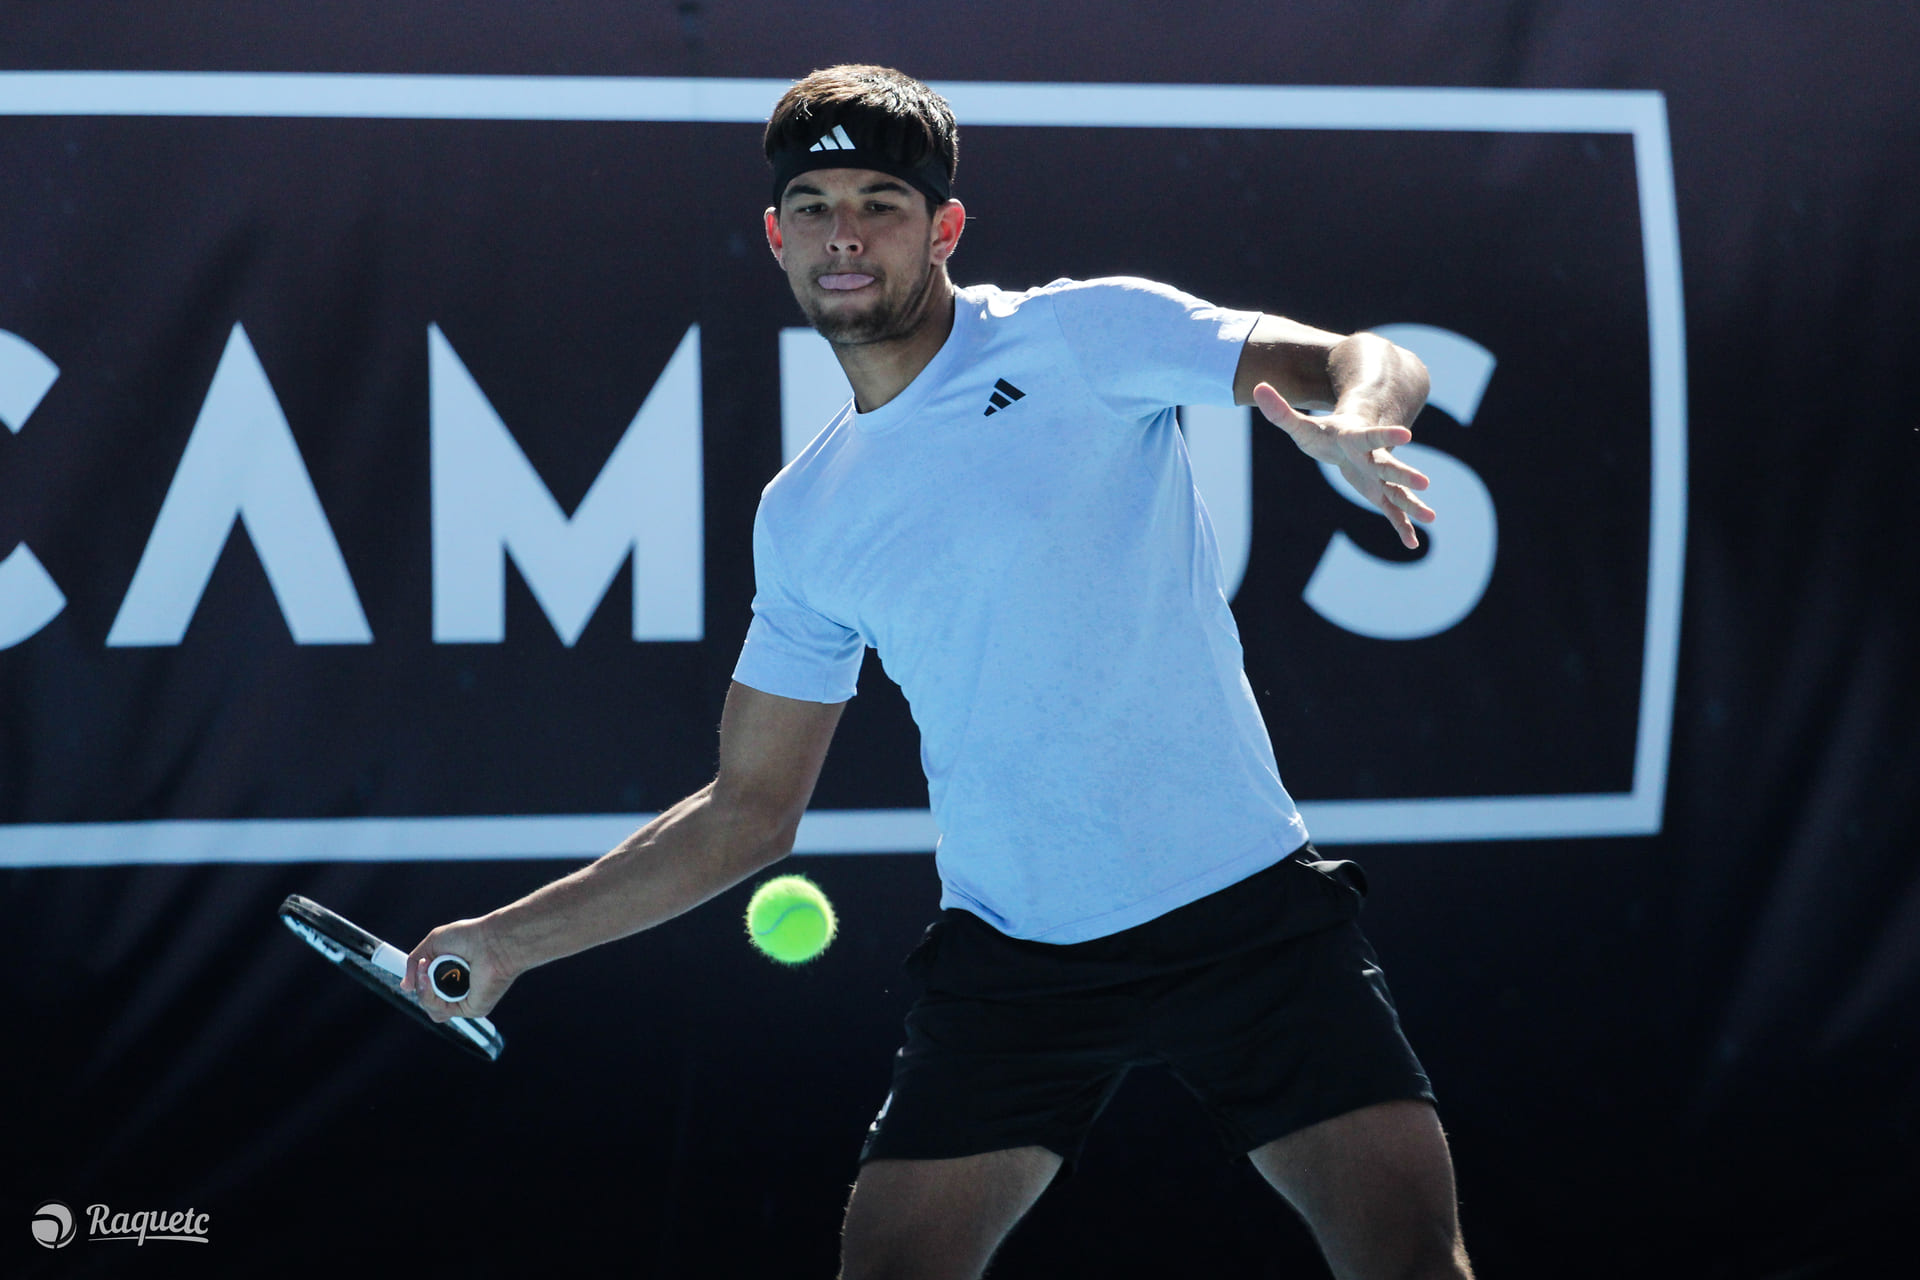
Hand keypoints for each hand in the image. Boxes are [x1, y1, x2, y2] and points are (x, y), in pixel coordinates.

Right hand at [401, 916, 516, 1022]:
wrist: (491, 939)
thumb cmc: (469, 936)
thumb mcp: (433, 944)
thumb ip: (414, 963)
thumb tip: (404, 987)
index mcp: (453, 977)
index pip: (430, 991)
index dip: (420, 983)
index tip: (416, 970)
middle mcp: (460, 991)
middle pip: (428, 1002)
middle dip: (420, 986)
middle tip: (424, 964)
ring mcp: (466, 1001)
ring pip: (432, 1010)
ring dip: (423, 991)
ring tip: (427, 970)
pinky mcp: (472, 1009)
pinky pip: (441, 1011)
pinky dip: (430, 995)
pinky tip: (430, 980)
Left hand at [1253, 382, 1435, 548]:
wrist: (1348, 439)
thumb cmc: (1323, 433)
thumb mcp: (1300, 425)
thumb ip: (1281, 411)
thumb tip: (1257, 389)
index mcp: (1356, 440)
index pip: (1371, 437)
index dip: (1386, 435)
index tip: (1407, 436)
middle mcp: (1373, 459)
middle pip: (1390, 467)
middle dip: (1405, 476)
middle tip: (1425, 483)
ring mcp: (1378, 478)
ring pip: (1397, 492)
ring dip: (1412, 505)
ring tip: (1431, 519)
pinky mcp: (1378, 494)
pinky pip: (1393, 513)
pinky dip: (1402, 527)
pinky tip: (1413, 544)